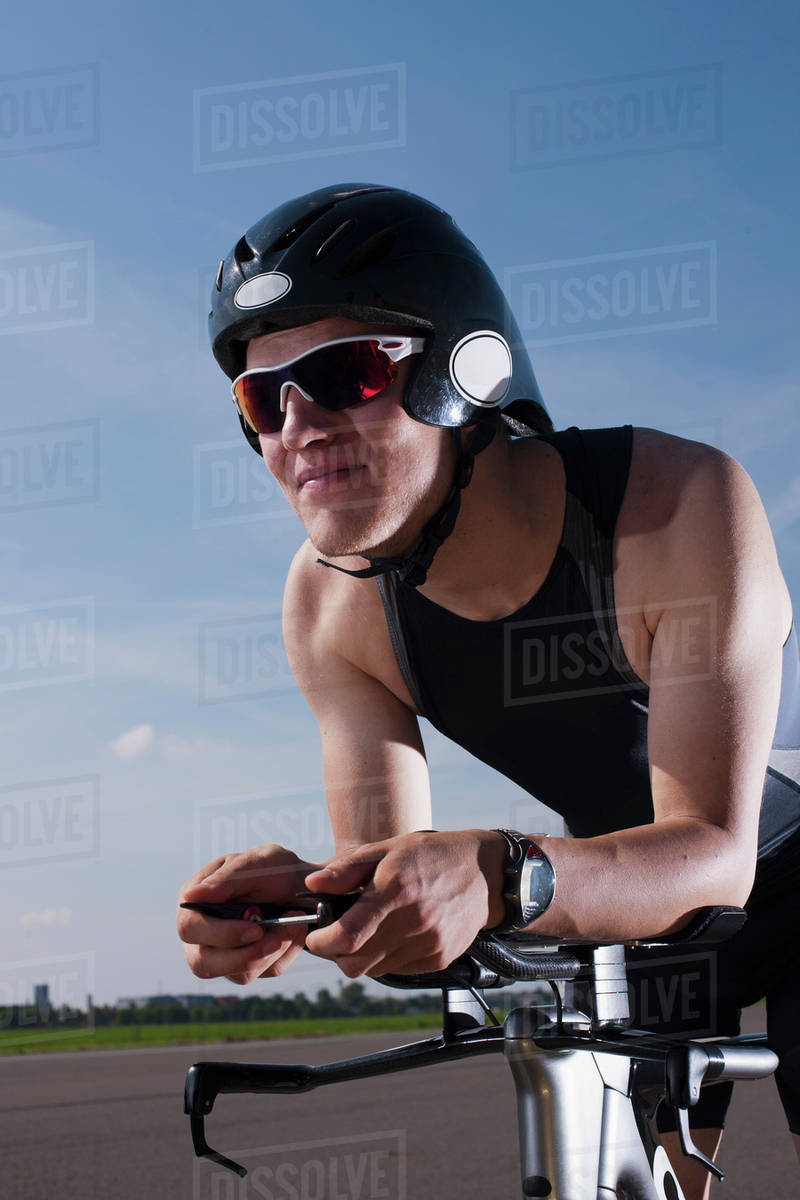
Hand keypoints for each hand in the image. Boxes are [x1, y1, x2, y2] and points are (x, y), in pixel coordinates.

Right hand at [177, 845, 318, 984]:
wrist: (308, 887)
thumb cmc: (277, 870)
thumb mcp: (256, 864)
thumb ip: (225, 880)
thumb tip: (190, 896)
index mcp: (196, 901)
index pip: (190, 928)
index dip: (220, 934)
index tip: (256, 930)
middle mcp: (203, 931)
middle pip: (204, 963)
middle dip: (247, 955)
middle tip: (279, 937)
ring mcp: (224, 952)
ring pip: (238, 974)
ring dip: (273, 952)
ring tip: (294, 924)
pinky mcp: (247, 966)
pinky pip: (264, 972)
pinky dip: (285, 954)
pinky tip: (293, 931)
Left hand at [303, 830, 505, 977]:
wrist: (484, 873)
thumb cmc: (429, 856)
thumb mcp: (387, 849)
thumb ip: (346, 870)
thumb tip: (312, 885)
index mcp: (394, 890)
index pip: (346, 937)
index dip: (321, 942)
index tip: (315, 936)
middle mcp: (413, 922)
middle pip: (355, 963)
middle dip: (337, 953)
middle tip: (337, 934)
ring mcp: (429, 944)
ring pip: (374, 970)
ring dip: (362, 956)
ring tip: (369, 929)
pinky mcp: (439, 958)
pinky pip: (397, 970)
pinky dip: (386, 957)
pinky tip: (394, 933)